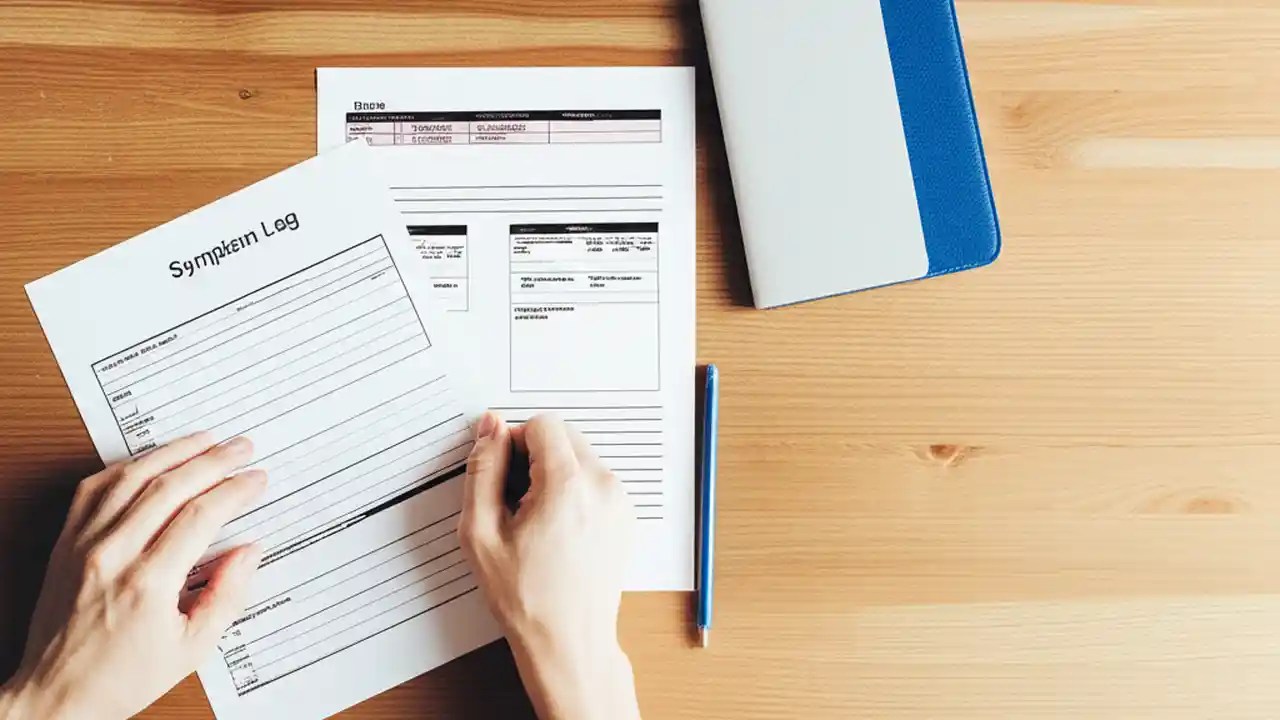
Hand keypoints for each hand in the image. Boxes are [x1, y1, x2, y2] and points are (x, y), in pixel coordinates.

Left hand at [0, 433, 266, 719]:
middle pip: (170, 486)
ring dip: (172, 452)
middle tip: (241, 448)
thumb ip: (227, 596)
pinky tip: (150, 460)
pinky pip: (94, 488)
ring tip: (204, 440)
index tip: (256, 480)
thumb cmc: (121, 678)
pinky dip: (126, 467)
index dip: (234, 490)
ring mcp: (84, 544)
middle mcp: (112, 554)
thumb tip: (249, 550)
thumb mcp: (192, 649)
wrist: (56, 695)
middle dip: (213, 460)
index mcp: (147, 583)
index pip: (200, 515)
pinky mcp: (66, 542)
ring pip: (131, 477)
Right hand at [460, 413, 639, 719]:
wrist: (568, 641)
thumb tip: (490, 427)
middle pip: (564, 435)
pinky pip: (594, 481)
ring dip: (553, 474)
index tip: (503, 478)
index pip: (542, 424)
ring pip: (579, 456)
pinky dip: (572, 492)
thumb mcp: (481, 532)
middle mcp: (602, 486)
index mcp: (568, 485)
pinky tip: (556, 531)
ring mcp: (618, 501)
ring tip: (535, 522)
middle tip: (515, 502)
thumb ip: (483, 469)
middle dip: (535, 456)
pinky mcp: (624, 515)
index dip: (515, 443)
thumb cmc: (526, 597)